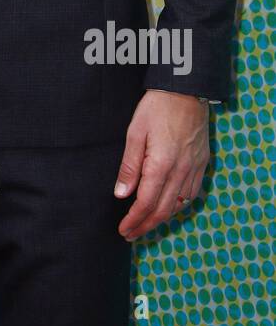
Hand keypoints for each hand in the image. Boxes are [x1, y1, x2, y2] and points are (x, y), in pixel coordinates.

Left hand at [114, 91, 209, 241]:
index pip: (147, 203)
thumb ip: (129, 166)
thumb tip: (122, 194)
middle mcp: (181, 171)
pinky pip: (192, 194)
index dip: (134, 220)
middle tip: (131, 234)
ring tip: (146, 225)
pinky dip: (179, 206)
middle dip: (146, 226)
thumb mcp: (135, 132)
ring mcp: (194, 168)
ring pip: (180, 205)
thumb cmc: (157, 108)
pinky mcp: (202, 163)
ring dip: (163, 219)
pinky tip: (169, 207)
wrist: (186, 91)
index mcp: (162, 164)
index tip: (123, 230)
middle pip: (164, 210)